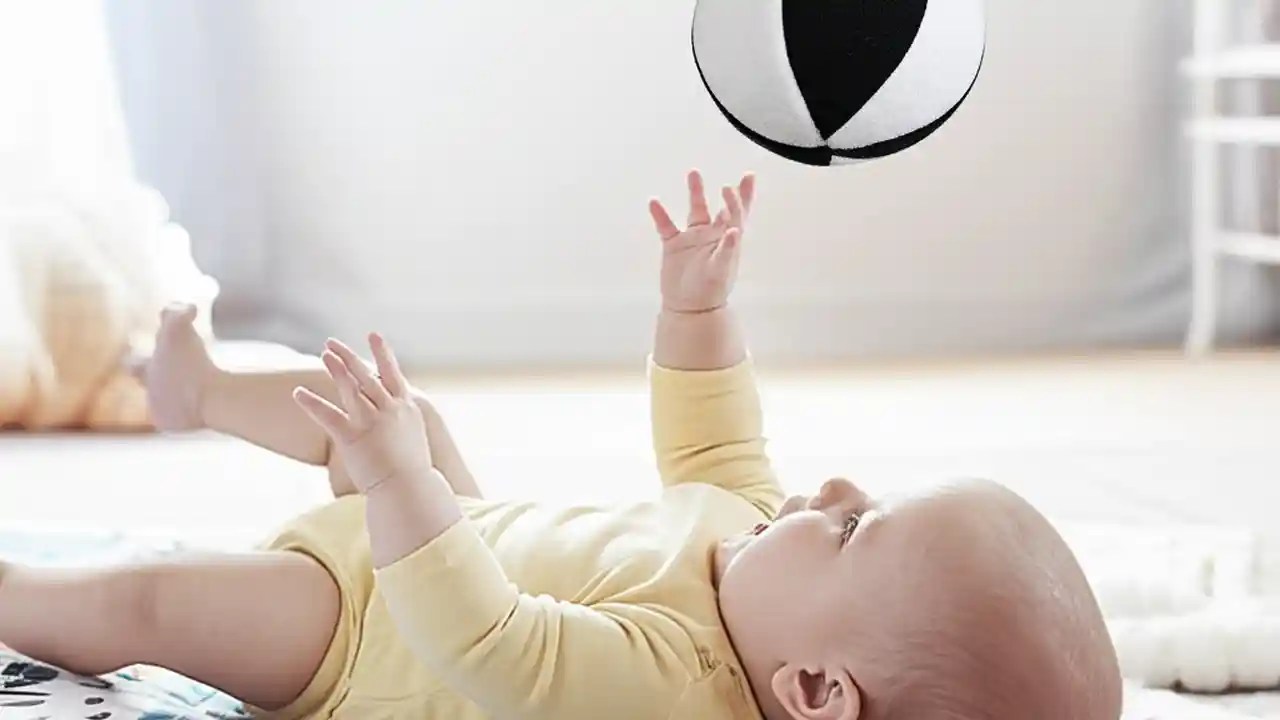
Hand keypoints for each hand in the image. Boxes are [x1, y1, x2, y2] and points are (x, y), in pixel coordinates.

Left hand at [293, 334, 431, 493]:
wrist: (411, 490)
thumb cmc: (414, 474)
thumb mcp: (415, 442)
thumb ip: (404, 426)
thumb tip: (398, 423)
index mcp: (406, 409)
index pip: (393, 374)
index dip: (383, 353)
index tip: (374, 335)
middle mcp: (390, 409)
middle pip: (367, 375)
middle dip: (349, 357)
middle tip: (331, 342)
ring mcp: (372, 421)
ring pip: (351, 388)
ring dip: (336, 369)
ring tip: (323, 354)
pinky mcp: (353, 437)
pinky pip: (328, 416)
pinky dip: (312, 403)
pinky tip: (298, 393)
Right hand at [649, 170, 754, 313]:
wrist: (688, 308)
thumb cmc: (709, 291)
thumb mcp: (720, 270)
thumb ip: (728, 249)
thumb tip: (736, 230)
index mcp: (728, 240)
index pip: (738, 214)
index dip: (741, 198)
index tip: (732, 187)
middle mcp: (713, 236)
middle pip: (722, 208)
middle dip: (728, 193)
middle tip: (728, 181)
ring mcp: (693, 239)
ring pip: (696, 210)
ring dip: (695, 192)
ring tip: (693, 173)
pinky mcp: (674, 245)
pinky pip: (667, 226)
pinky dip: (660, 214)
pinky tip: (654, 203)